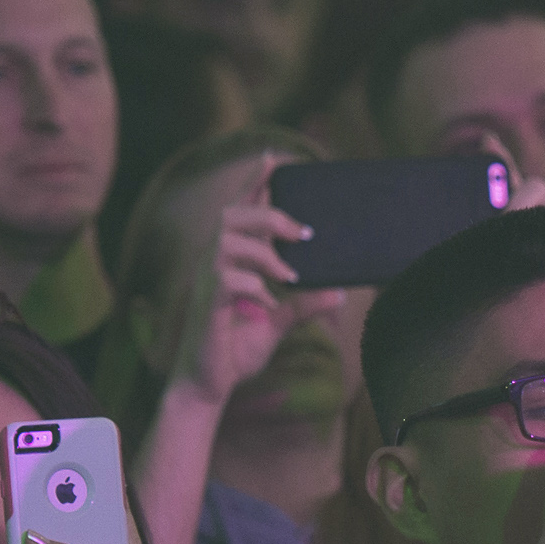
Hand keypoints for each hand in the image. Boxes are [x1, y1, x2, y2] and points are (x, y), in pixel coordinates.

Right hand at [167, 155, 331, 405]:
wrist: (208, 386)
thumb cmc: (235, 351)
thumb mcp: (278, 324)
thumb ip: (303, 306)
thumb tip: (339, 293)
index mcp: (228, 261)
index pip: (241, 212)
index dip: (255, 183)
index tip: (274, 157)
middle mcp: (212, 264)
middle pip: (232, 215)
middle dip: (269, 215)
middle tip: (303, 234)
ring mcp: (205, 283)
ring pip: (227, 241)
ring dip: (264, 252)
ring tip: (288, 275)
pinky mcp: (205, 305)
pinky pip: (226, 280)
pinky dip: (253, 286)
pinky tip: (268, 303)